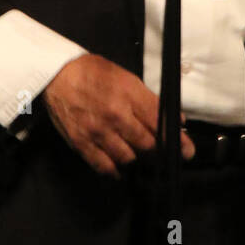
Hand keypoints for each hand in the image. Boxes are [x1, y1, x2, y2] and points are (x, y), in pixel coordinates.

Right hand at [42, 53, 195, 177]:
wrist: (57, 75)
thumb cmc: (94, 73)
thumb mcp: (127, 78)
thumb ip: (151, 101)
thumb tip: (176, 121)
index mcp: (129, 95)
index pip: (160, 123)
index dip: (177, 140)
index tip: (187, 151)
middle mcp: (115, 115)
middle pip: (147, 145)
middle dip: (159, 152)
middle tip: (162, 155)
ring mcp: (98, 132)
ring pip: (128, 158)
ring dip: (137, 159)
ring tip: (138, 155)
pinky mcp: (82, 143)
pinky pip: (103, 166)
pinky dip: (115, 171)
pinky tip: (120, 169)